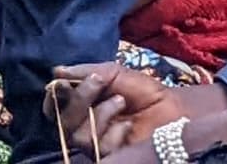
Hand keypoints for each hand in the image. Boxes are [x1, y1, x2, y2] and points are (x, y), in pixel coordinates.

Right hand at [49, 63, 205, 156]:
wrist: (172, 108)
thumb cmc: (143, 90)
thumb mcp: (113, 73)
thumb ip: (85, 72)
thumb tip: (56, 72)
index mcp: (81, 103)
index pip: (54, 104)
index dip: (55, 94)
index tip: (65, 81)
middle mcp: (84, 125)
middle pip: (63, 120)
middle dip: (79, 98)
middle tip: (100, 82)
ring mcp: (97, 143)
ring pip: (79, 136)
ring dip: (100, 113)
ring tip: (120, 101)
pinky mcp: (111, 157)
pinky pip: (100, 148)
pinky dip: (114, 132)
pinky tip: (128, 125)